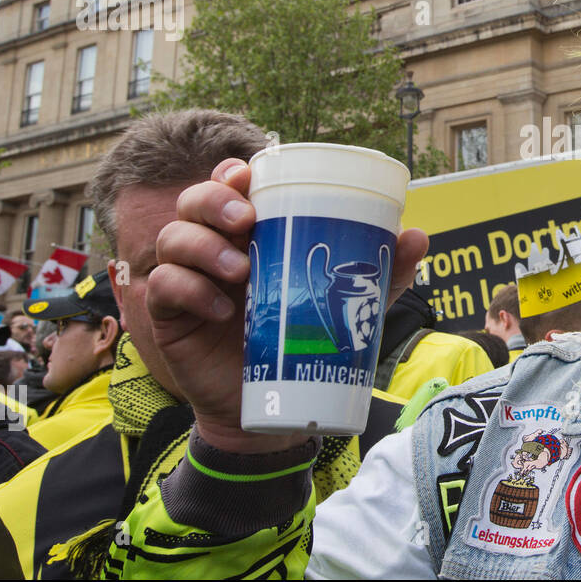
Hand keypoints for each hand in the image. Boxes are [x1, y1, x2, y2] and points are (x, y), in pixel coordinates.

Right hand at [146, 158, 428, 453]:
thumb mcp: (351, 305)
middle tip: (247, 221)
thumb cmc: (309, 342)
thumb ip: (382, 273)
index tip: (250, 175)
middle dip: (214, 200)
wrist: (278, 408)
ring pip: (172, 238)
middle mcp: (214, 249)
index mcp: (251, 235)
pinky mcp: (169, 316)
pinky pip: (162, 286)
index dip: (232, 173)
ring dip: (203, 245)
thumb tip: (418, 236)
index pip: (229, 185)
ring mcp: (188, 279)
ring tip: (240, 271)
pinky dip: (187, 288)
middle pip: (193, 202)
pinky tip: (217, 308)